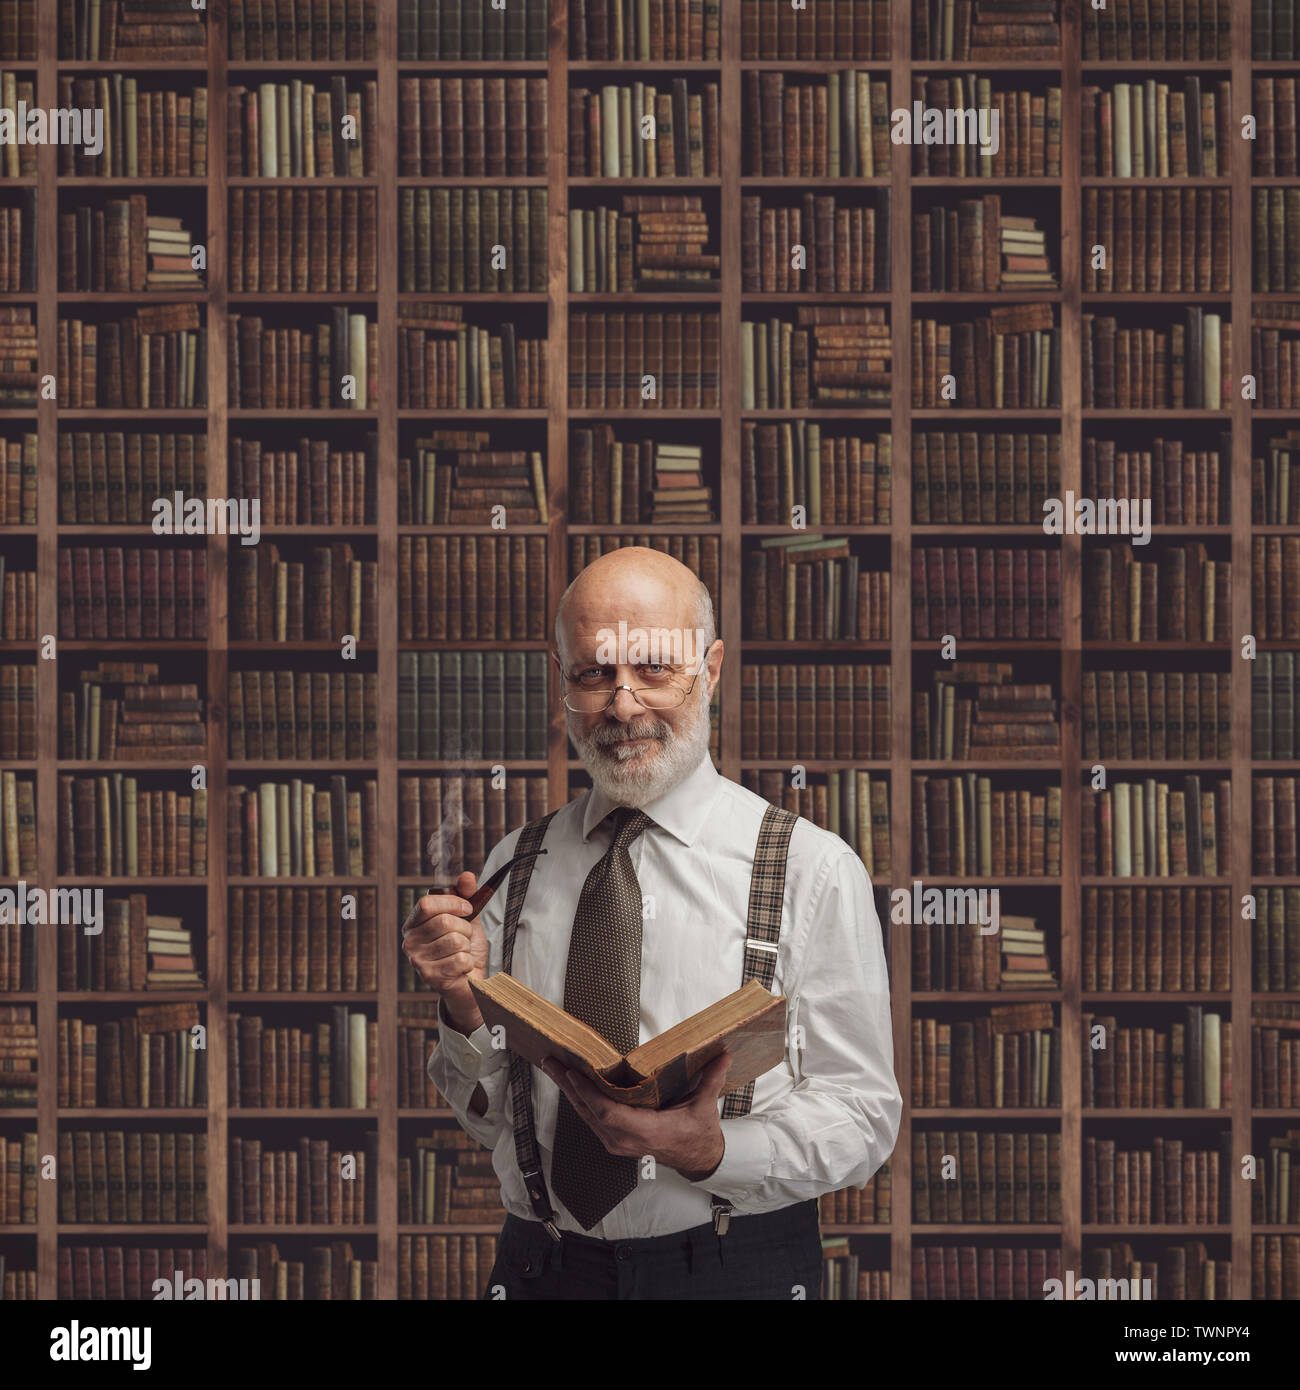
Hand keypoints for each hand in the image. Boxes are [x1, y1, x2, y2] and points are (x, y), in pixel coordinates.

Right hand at [400, 871, 486, 1032]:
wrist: (470, 982)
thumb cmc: (464, 949)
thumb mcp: (467, 918)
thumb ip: (466, 896)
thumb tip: (466, 876)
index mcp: (413, 924)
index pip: (427, 903)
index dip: (452, 902)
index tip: (467, 908)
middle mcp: (410, 942)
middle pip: (444, 921)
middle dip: (464, 929)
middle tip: (464, 939)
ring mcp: (418, 961)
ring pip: (455, 940)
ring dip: (467, 946)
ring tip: (461, 953)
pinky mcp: (430, 977)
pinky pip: (460, 959)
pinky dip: (468, 962)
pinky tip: (461, 968)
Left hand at [541, 1052, 733, 1181]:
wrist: (698, 1160)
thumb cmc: (699, 1133)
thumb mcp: (705, 1106)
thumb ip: (712, 1080)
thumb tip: (723, 1054)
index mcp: (647, 1131)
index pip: (609, 1114)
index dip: (588, 1095)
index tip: (574, 1073)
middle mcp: (626, 1140)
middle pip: (589, 1113)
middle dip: (568, 1086)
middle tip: (550, 1061)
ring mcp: (618, 1143)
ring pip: (586, 1117)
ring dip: (568, 1092)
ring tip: (553, 1067)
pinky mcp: (615, 1141)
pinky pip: (591, 1120)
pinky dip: (578, 1101)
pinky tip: (569, 1084)